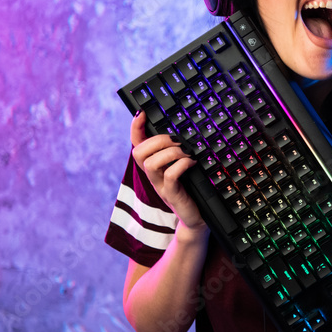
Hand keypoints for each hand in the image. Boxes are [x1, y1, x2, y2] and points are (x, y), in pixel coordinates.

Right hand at [130, 111, 206, 231]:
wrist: (196, 218)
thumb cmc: (191, 189)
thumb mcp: (183, 166)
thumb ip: (179, 151)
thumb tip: (183, 131)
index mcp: (153, 166)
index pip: (136, 144)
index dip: (135, 128)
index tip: (141, 113)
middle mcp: (152, 175)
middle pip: (139, 152)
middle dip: (158, 140)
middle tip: (178, 141)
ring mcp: (160, 186)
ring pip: (150, 163)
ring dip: (170, 153)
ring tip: (186, 153)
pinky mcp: (171, 195)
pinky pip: (169, 176)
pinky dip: (180, 165)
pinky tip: (191, 163)